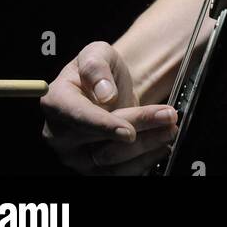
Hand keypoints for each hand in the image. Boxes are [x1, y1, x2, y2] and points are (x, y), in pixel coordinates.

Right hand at [41, 40, 177, 175]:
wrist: (107, 89)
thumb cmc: (99, 70)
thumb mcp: (96, 53)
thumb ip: (96, 67)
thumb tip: (105, 93)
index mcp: (56, 102)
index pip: (78, 117)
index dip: (104, 126)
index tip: (129, 131)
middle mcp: (60, 134)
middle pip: (99, 141)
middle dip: (139, 128)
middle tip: (168, 116)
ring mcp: (75, 156)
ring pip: (111, 161)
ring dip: (146, 147)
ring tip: (170, 128)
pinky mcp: (92, 170)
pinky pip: (117, 174)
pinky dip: (143, 161)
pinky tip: (161, 146)